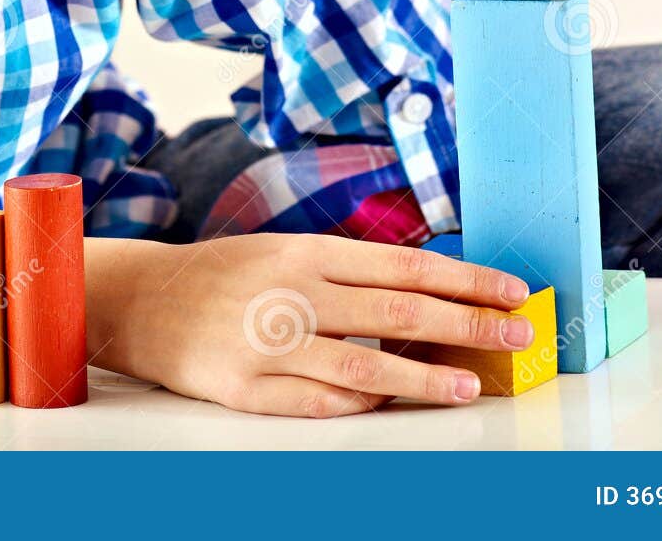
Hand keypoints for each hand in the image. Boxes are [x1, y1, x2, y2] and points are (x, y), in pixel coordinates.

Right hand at [84, 233, 531, 417]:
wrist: (143, 300)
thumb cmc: (227, 276)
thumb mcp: (285, 252)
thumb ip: (347, 274)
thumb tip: (428, 295)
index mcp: (307, 253)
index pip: (405, 266)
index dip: (466, 279)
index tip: (513, 291)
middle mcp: (292, 293)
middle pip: (398, 314)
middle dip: (468, 324)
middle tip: (518, 335)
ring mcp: (268, 344)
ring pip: (363, 368)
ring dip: (424, 379)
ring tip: (468, 386)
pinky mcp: (243, 390)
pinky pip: (313, 405)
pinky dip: (355, 410)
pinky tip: (387, 410)